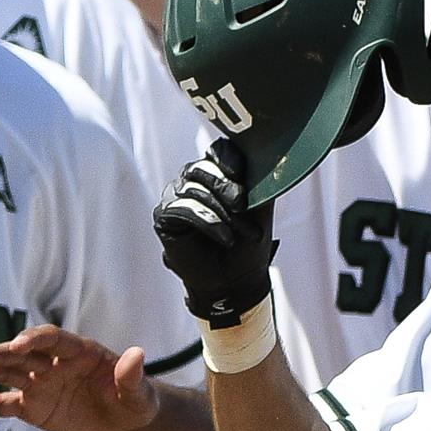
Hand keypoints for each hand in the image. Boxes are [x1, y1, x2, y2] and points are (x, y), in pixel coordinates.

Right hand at [0, 325, 160, 430]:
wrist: (122, 419)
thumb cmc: (135, 402)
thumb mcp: (141, 394)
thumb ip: (133, 377)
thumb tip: (136, 355)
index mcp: (78, 352)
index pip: (51, 339)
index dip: (34, 339)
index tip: (18, 345)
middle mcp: (52, 362)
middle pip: (20, 354)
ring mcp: (37, 382)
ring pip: (3, 374)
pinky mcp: (28, 405)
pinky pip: (1, 406)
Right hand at [154, 141, 278, 326]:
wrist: (236, 278)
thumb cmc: (248, 242)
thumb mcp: (260, 205)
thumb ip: (258, 179)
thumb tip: (265, 156)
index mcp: (215, 175)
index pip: (216, 151)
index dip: (228, 158)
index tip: (241, 173)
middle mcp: (190, 182)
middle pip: (201, 168)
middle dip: (225, 187)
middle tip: (243, 206)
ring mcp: (174, 199)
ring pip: (193, 190)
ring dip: (222, 212)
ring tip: (239, 232)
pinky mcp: (164, 218)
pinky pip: (182, 208)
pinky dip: (207, 222)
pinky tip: (224, 237)